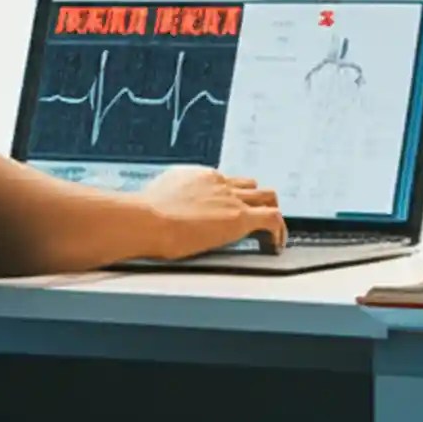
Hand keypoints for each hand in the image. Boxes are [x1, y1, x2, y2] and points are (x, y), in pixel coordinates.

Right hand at [138, 166, 285, 258]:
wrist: (148, 220)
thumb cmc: (143, 216)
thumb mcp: (153, 200)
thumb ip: (163, 204)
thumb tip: (152, 213)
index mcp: (196, 176)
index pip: (224, 181)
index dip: (230, 197)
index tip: (228, 212)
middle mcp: (217, 181)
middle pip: (249, 185)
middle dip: (254, 200)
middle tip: (255, 219)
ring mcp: (230, 198)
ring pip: (267, 196)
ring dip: (270, 212)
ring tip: (271, 233)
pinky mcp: (239, 217)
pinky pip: (273, 219)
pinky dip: (279, 231)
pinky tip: (276, 245)